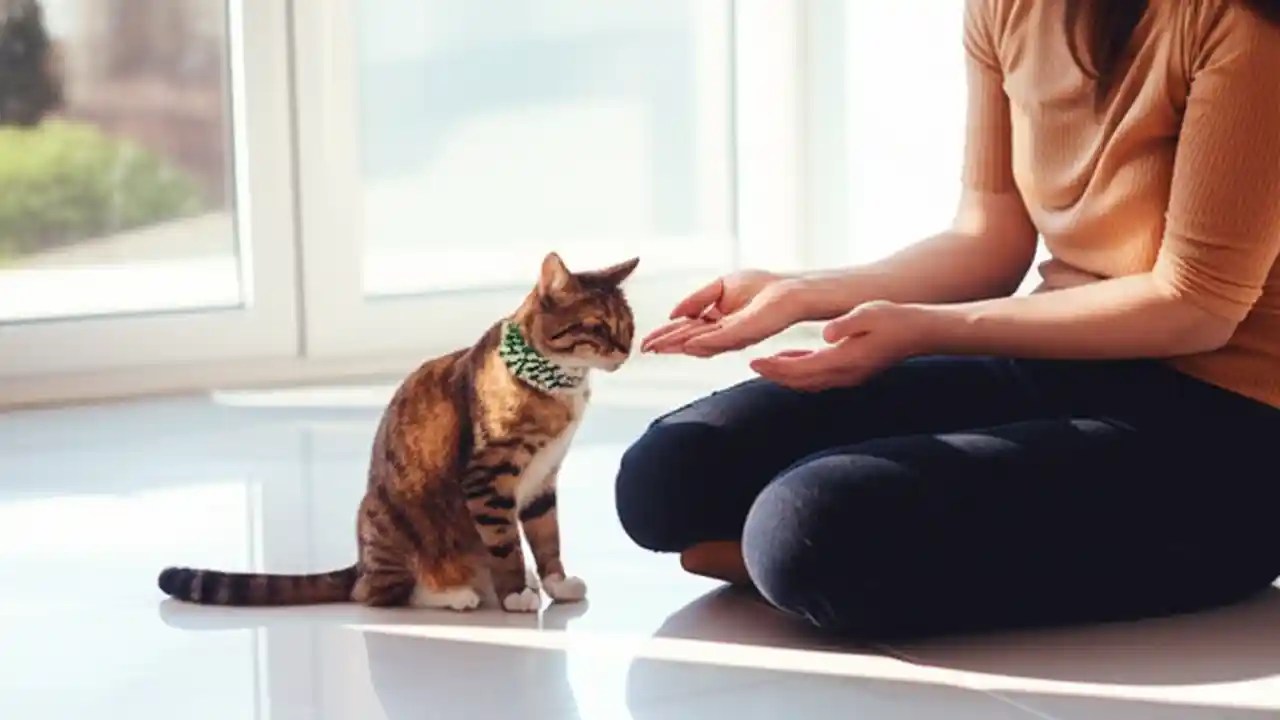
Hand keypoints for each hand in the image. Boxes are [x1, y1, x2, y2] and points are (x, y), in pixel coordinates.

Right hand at [641, 270, 803, 356]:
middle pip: (688, 338)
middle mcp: (722, 332)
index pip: (685, 329)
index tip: (645, 342)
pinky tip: (688, 344)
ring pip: (700, 341)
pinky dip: (704, 341)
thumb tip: (674, 314)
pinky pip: (721, 338)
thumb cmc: (764, 288)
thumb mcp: (722, 287)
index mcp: (715, 321)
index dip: (665, 335)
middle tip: (643, 350)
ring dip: (678, 345)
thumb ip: (698, 300)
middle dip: (666, 343)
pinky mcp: (746, 331)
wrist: (791, 290)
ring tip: (657, 349)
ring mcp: (733, 334)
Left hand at [750, 301, 933, 390]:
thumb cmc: (895, 318)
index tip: (755, 362)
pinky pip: (821, 377)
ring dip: (788, 376)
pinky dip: (802, 372)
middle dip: (776, 375)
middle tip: (753, 364)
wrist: (921, 332)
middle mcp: (846, 374)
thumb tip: (825, 334)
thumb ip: (847, 324)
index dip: (776, 368)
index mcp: (846, 360)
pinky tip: (791, 360)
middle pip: (802, 381)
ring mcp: (850, 376)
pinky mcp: (854, 372)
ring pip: (811, 382)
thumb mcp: (870, 314)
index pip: (802, 370)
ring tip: (766, 364)